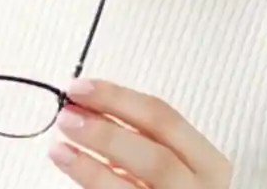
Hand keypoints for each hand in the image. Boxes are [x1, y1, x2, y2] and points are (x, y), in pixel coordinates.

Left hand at [48, 79, 231, 187]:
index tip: (80, 87)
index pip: (164, 119)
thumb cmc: (169, 185)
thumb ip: (138, 137)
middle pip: (155, 157)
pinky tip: (71, 167)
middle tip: (67, 116)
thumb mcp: (167, 159)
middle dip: (106, 134)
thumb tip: (86, 107)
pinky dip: (94, 184)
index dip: (118, 99)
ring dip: (91, 167)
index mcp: (207, 163)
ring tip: (59, 147)